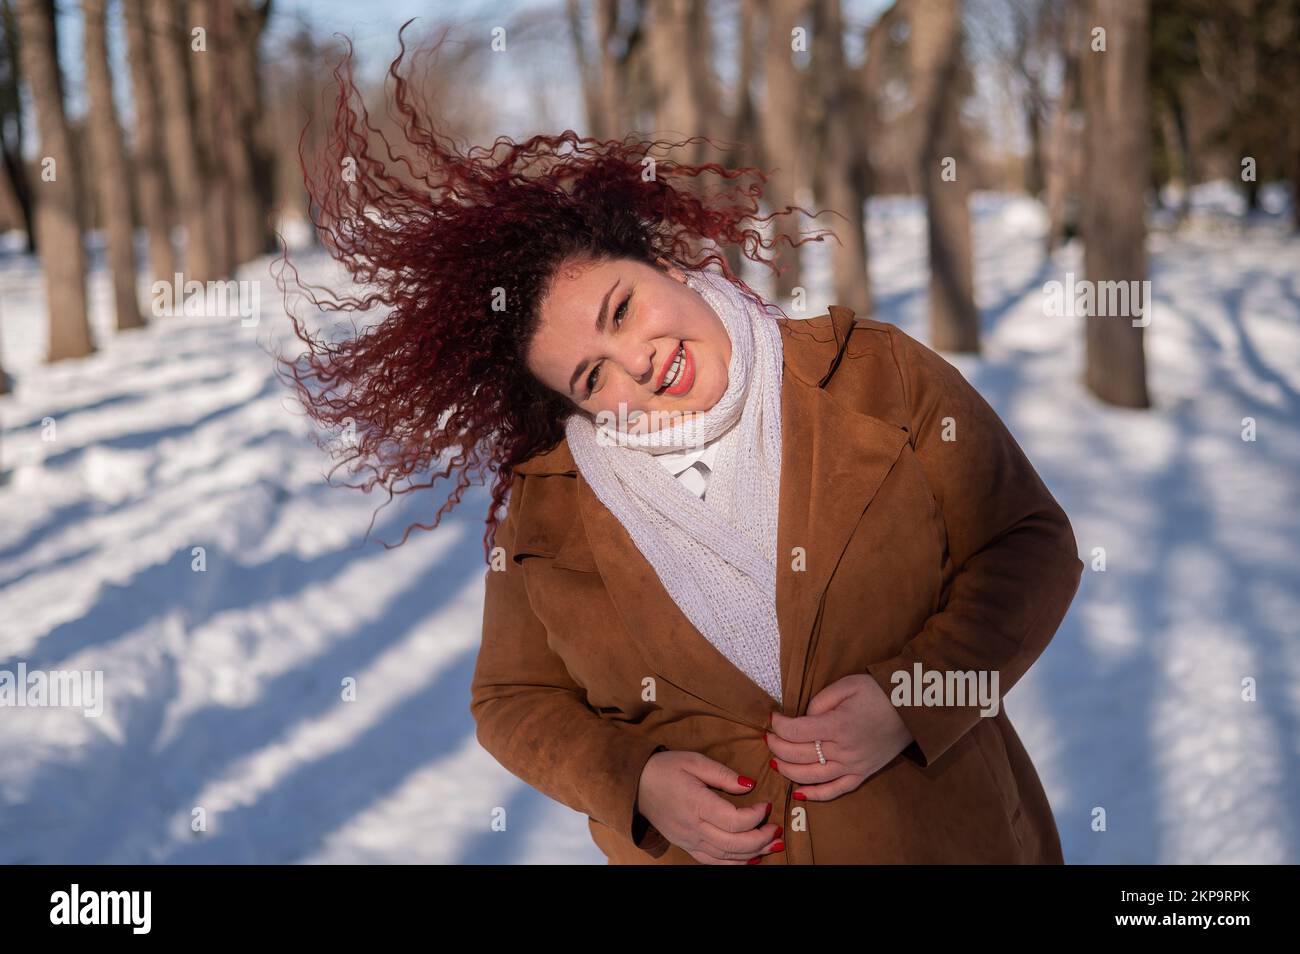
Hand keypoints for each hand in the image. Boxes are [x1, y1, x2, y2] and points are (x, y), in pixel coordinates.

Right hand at [635, 750, 783, 863]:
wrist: (635, 785)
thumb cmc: (665, 768)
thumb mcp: (694, 761)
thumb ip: (722, 774)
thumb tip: (749, 785)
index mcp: (696, 804)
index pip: (734, 820)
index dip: (756, 817)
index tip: (766, 805)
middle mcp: (693, 827)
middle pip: (734, 843)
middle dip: (761, 839)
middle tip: (777, 829)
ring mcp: (689, 840)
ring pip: (726, 856)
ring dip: (753, 853)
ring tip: (773, 845)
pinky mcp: (687, 845)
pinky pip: (713, 861)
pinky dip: (734, 863)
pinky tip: (750, 858)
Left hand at [766, 673, 912, 800]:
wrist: (912, 709)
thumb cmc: (878, 693)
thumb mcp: (847, 685)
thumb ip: (820, 701)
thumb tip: (803, 717)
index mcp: (838, 725)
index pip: (796, 731)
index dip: (779, 725)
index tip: (773, 718)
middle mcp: (844, 750)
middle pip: (799, 754)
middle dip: (777, 746)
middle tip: (768, 737)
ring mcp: (854, 766)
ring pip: (812, 776)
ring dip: (788, 770)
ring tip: (775, 761)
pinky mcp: (862, 774)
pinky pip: (836, 791)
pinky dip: (816, 795)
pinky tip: (799, 792)